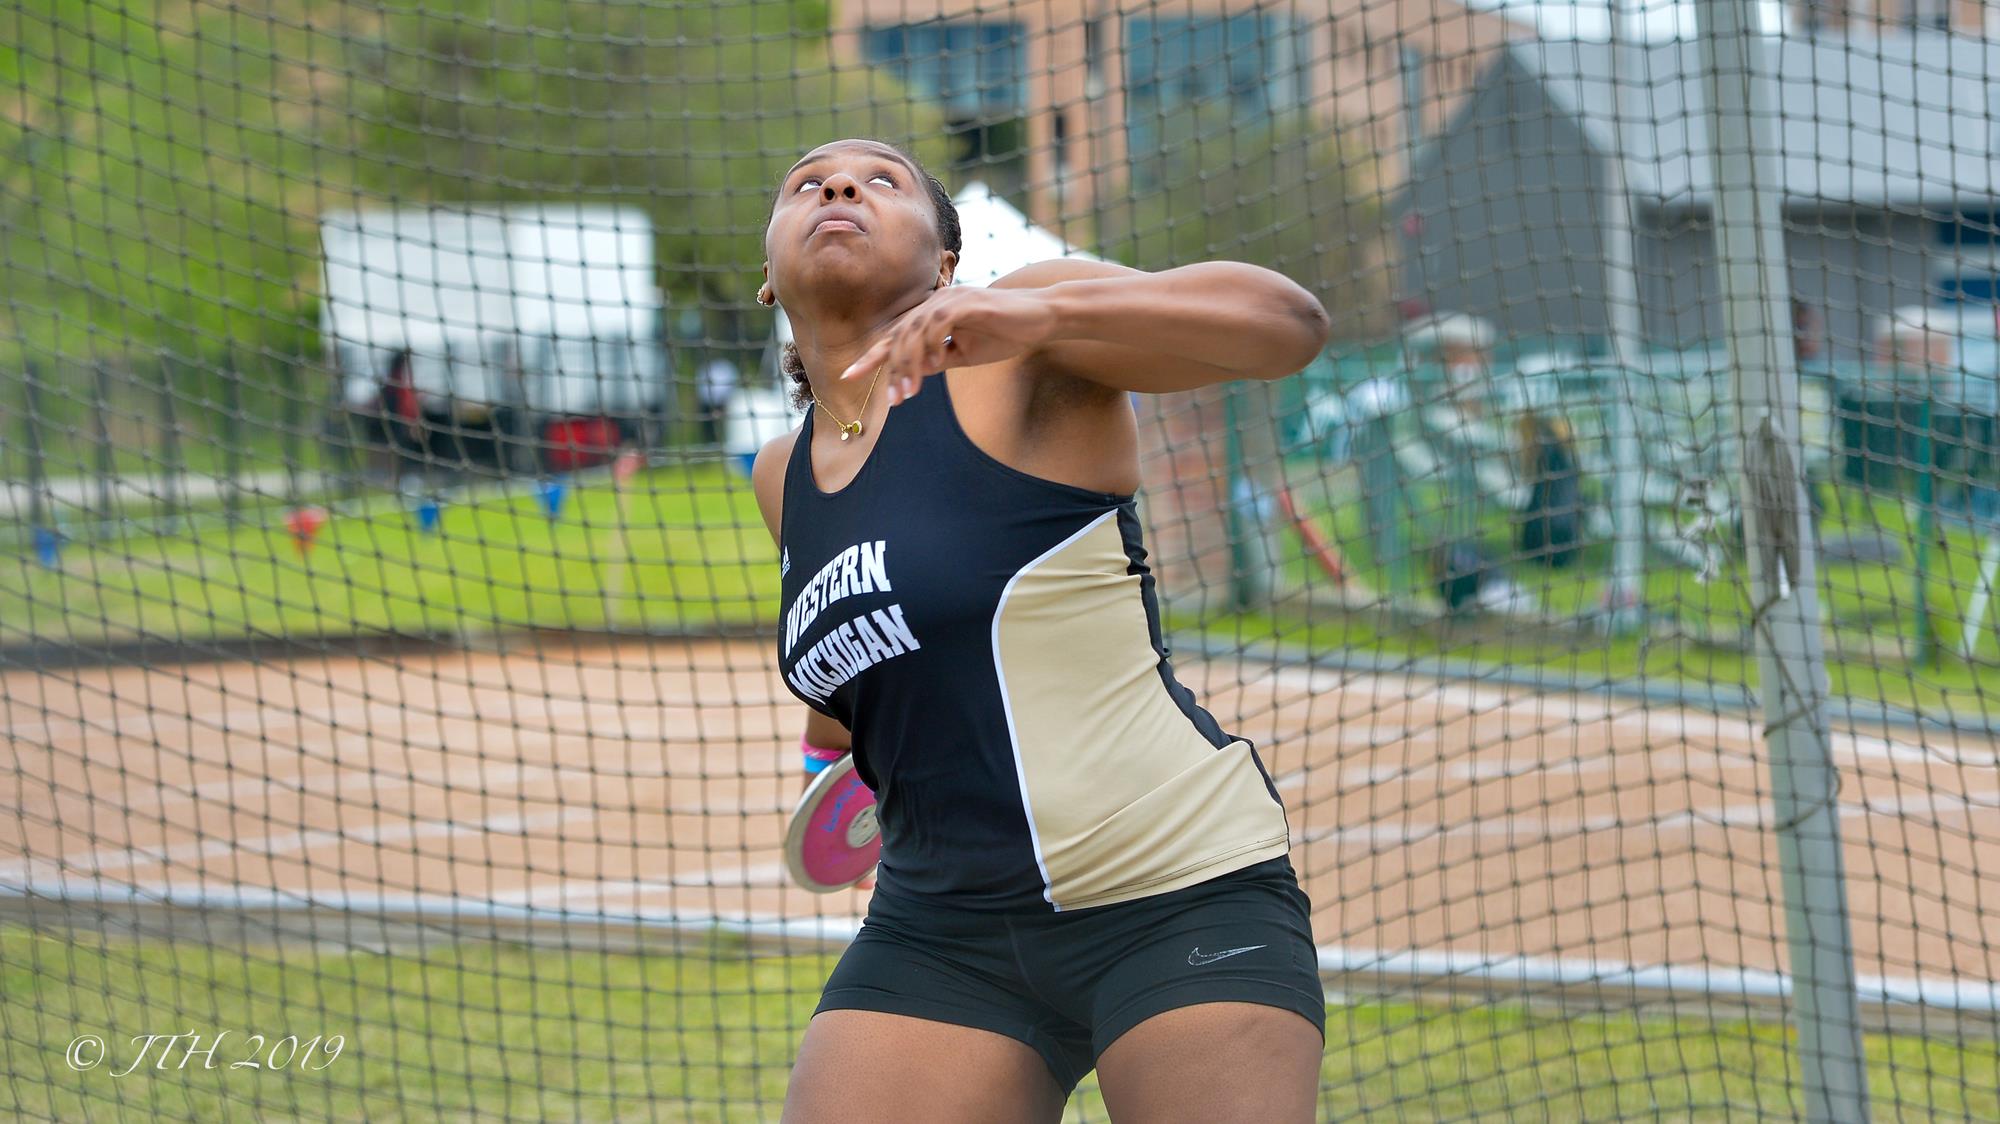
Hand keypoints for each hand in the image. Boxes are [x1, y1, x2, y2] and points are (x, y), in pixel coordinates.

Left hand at [839, 286, 1058, 403]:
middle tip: (892, 400)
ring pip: (914, 331)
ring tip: (910, 392)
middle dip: (890, 369)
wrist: (1042, 317)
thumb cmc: (1006, 333)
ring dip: (909, 364)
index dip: (872, 356)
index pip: (895, 335)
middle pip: (898, 335)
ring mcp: (950, 299)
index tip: (849, 377)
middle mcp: (936, 303)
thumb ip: (938, 360)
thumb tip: (912, 374)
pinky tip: (933, 367)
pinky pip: (938, 325)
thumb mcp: (965, 354)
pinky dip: (931, 346)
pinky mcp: (967, 302)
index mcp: (932, 314)